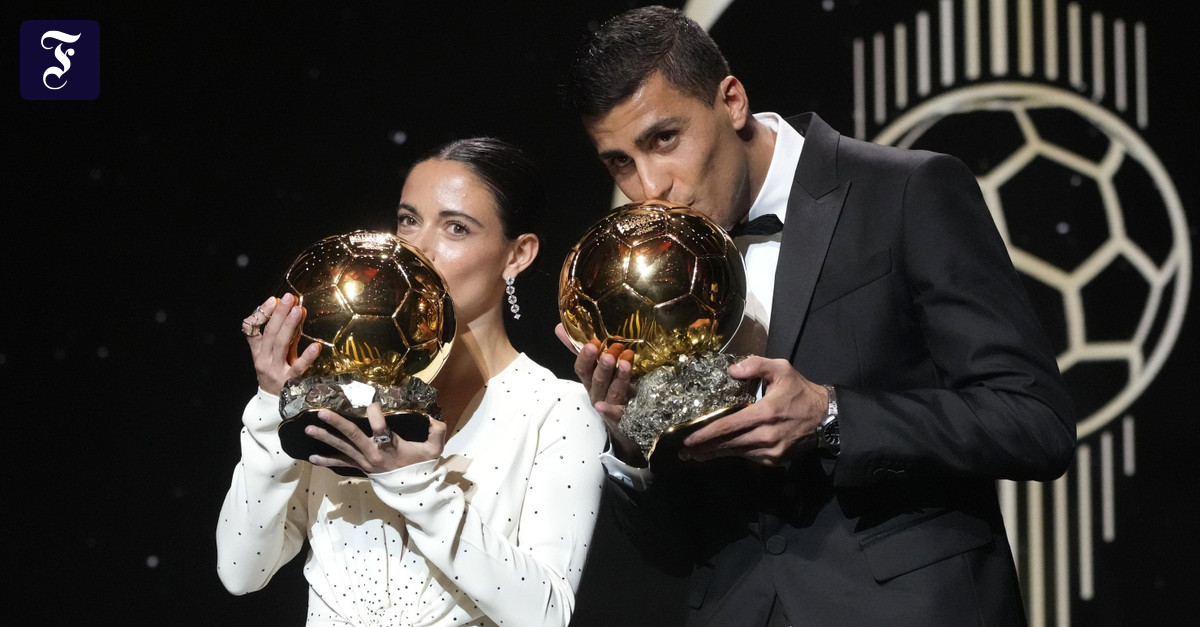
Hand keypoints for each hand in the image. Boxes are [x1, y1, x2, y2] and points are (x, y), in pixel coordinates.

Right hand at [244, 294, 319, 394]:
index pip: (252, 330)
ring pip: (280, 345)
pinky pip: (298, 368)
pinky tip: (316, 347)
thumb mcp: (273, 356)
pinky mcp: (289, 382)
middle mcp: (264, 360)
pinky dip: (307, 357)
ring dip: (289, 327)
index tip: (273, 299)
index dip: (262, 314)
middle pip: (270, 334)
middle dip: (279, 314)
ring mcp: (275, 371)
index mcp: (258, 352)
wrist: (273, 407)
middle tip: (289, 298)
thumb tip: (296, 310)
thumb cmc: (275, 375)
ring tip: (298, 310)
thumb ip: (283, 335)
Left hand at [305, 402, 445, 473]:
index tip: (372, 402)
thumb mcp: (434, 449)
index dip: (375, 413)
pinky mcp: (359, 466)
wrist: (412, 491)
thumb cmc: (421, 466)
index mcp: (390, 446)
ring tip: (308, 429)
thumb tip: (434, 417)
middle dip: (336, 423)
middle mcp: (373, 453)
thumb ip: (437, 430)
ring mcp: (364, 461)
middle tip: (321, 413)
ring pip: (342, 447)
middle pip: (352, 435)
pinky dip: (325, 460)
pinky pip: (340, 463)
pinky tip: (311, 457)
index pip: (380, 428)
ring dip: (324, 438)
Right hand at [555, 323, 642, 464]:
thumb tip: (559, 327)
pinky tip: (606, 408)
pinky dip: (610, 412)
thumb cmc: (611, 384)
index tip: (594, 343)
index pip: (582, 368)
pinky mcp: (621, 417)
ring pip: (611, 392)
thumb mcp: (598, 364)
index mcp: (590, 379)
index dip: (586, 357)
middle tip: (610, 354)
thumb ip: (580, 347)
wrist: (628, 416)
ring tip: (626, 363)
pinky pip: (616, 415)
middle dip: (603, 367)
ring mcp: (608, 405)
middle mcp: (596, 392)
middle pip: (596, 380)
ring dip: (618, 378)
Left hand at [679, 356, 827, 466]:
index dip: (706, 434)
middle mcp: (766, 435)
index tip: (688, 439)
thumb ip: (756, 365)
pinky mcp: (775, 460)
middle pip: (728, 444)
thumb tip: (731, 370)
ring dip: (715, 453)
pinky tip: (720, 451)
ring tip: (695, 454)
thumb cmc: (800, 391)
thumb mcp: (782, 369)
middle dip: (704, 448)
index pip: (728, 426)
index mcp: (765, 413)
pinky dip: (734, 454)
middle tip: (682, 451)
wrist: (825, 418)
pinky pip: (748, 457)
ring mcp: (771, 451)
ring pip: (736, 453)